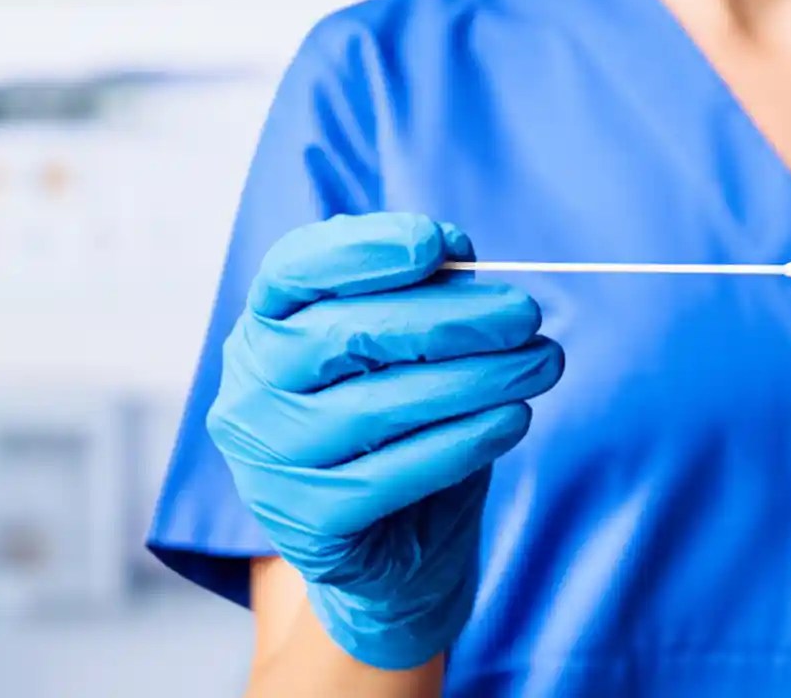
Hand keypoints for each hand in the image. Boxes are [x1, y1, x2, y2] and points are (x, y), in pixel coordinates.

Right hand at [207, 212, 563, 668]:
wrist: (389, 546)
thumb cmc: (394, 423)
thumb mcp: (400, 349)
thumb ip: (416, 295)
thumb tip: (459, 254)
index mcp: (263, 327)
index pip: (291, 271)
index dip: (360, 251)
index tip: (437, 244)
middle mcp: (249, 390)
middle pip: (341, 336)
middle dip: (445, 319)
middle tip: (523, 313)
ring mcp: (269, 460)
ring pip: (373, 408)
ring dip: (472, 380)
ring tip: (540, 363)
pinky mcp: (307, 521)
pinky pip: (391, 476)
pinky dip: (461, 442)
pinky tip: (512, 420)